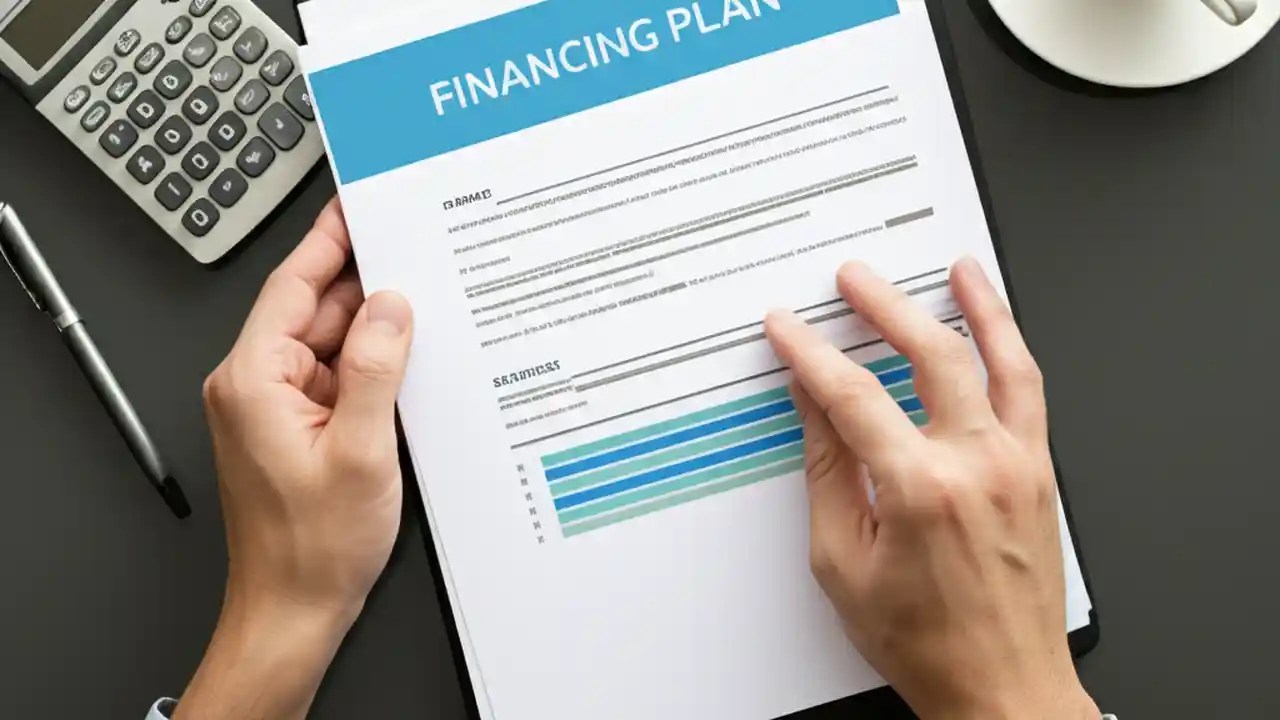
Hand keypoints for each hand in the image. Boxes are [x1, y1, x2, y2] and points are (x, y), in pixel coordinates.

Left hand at [175, 199, 412, 719]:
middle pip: (314, 311)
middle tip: (421, 257)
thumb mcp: (362, 451)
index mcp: (253, 379)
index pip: (292, 286)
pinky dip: (369, 366)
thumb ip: (377, 369)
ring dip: (373, 332)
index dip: (329, 241)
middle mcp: (254, 385)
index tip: (358, 206)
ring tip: (426, 313)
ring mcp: (273, 407)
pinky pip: (334, 377)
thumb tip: (392, 306)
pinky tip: (408, 363)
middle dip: (367, 288)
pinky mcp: (294, 427)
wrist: (293, 609)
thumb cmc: (312, 547)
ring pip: (328, 344)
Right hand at [764, 259, 1097, 719]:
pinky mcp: (1040, 474)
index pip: (852, 395)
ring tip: (960, 269)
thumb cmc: (925, 642)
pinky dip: (1014, 350)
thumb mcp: (844, 561)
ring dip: (977, 306)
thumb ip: (829, 471)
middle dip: (884, 306)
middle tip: (854, 280)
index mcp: (921, 490)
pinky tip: (999, 331)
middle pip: (931, 355)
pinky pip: (1031, 392)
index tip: (787, 329)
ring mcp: (1019, 465)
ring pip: (1001, 360)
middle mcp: (978, 466)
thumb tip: (813, 406)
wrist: (1003, 688)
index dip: (810, 354)